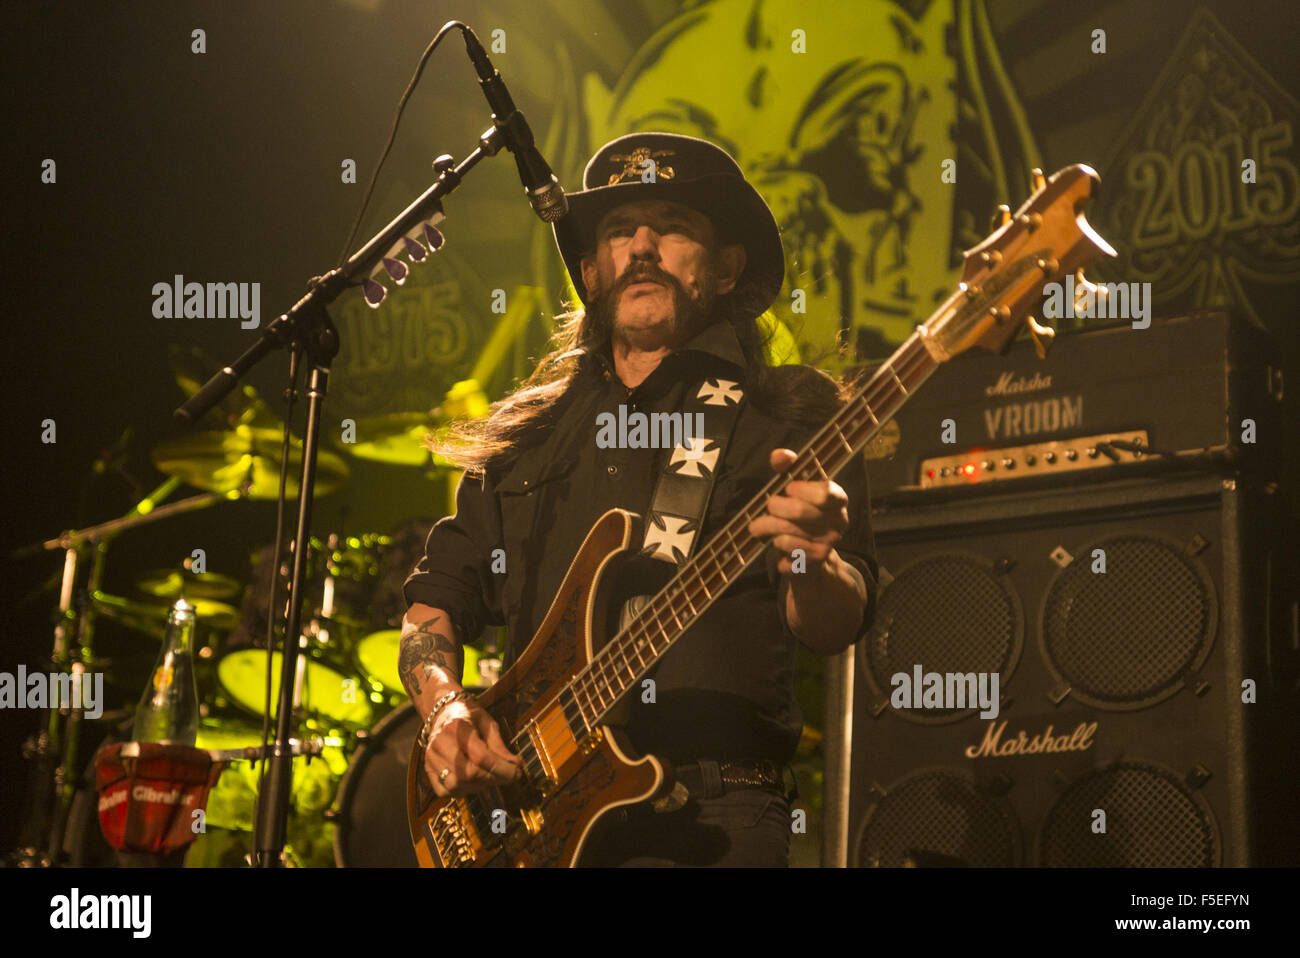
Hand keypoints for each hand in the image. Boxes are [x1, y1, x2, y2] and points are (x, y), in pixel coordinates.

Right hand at [424, 697, 520, 796]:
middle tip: (507, 776)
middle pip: (468, 774)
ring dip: (478, 786)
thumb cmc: (468, 716)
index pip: (481, 756)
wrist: (442, 712)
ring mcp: (431, 757)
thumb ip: (499, 745)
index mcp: (456, 727)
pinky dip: (462, 790)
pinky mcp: (427, 769)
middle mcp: (440, 743)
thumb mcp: (487, 722)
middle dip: (493, 779)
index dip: (502, 769)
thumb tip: (515, 765)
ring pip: (456, 785)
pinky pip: (445, 791)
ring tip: (491, 776)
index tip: (517, 773)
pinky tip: (473, 781)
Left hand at [747, 448, 849, 573]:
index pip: (825, 493)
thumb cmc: (802, 512)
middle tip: (765, 508)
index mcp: (839, 499)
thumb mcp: (796, 487)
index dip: (802, 489)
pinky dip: (775, 550)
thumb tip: (779, 456)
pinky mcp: (815, 562)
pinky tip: (775, 545)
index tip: (788, 489)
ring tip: (758, 527)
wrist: (813, 557)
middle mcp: (839, 522)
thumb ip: (788, 467)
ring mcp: (829, 543)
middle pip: (799, 512)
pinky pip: (786, 553)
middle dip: (774, 507)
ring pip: (787, 533)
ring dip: (766, 528)